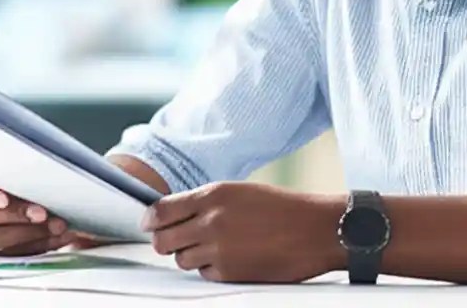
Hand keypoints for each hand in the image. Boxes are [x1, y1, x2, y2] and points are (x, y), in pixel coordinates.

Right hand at [0, 174, 72, 255]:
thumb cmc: (4, 182)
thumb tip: (38, 170)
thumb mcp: (2, 173)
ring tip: (57, 226)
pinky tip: (59, 237)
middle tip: (41, 214)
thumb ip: (11, 173)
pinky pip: (13, 255)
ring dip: (31, 233)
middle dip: (14, 216)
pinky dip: (41, 244)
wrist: (5, 207)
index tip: (5, 200)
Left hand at [143, 182, 344, 282]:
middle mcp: (211, 221)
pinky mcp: (230, 273)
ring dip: (190, 255)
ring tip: (213, 247)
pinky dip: (211, 268)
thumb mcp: (238, 192)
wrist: (316, 230)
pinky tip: (231, 257)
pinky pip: (204, 274)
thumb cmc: (281, 208)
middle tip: (176, 240)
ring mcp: (219, 249)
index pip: (161, 210)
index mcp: (212, 195)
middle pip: (163, 240)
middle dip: (165, 241)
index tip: (150, 224)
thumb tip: (168, 215)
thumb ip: (203, 202)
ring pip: (181, 259)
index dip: (151, 220)